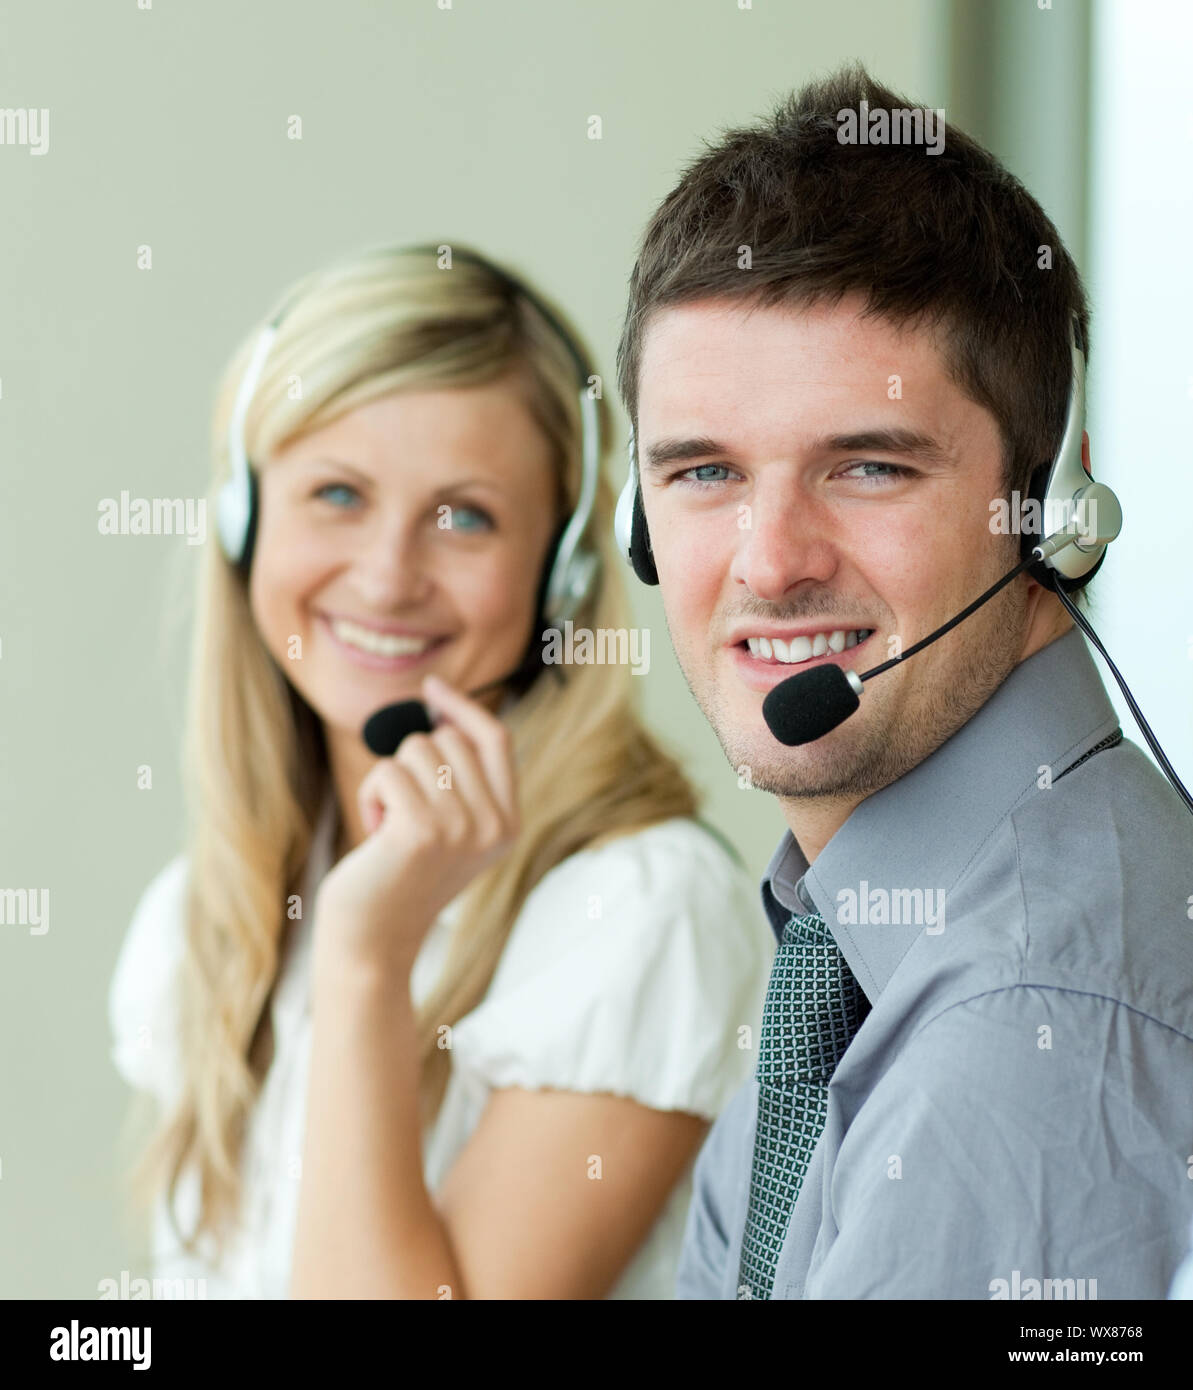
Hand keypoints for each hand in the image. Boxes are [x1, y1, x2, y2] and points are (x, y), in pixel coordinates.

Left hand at [313, 673, 519, 974]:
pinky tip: (374, 835)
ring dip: (389, 780)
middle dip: (412, 761)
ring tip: (388, 827)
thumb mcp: (448, 829)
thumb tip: (439, 709)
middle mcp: (494, 826)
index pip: (497, 740)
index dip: (464, 706)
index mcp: (508, 825)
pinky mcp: (421, 832)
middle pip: (449, 738)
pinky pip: (387, 772)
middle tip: (403, 812)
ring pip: (415, 749)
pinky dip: (371, 796)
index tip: (434, 688)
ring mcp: (461, 829)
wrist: (373, 945)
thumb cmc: (398, 879)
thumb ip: (460, 780)